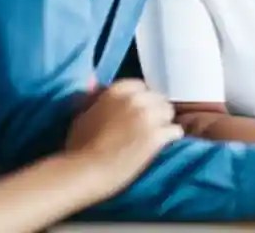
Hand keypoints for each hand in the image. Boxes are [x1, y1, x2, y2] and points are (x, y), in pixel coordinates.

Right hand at [64, 79, 182, 196]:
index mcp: (117, 90)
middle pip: (158, 98)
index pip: (141, 86)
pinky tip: (161, 146)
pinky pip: (175, 131)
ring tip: (155, 137)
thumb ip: (94, 98)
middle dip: (154, 111)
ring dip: (164, 123)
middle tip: (147, 127)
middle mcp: (136, 99)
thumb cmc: (78, 147)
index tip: (136, 113)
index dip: (140, 100)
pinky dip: (171, 138)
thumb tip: (94, 82)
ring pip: (169, 112)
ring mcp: (148, 116)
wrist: (85, 172)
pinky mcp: (158, 135)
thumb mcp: (82, 114)